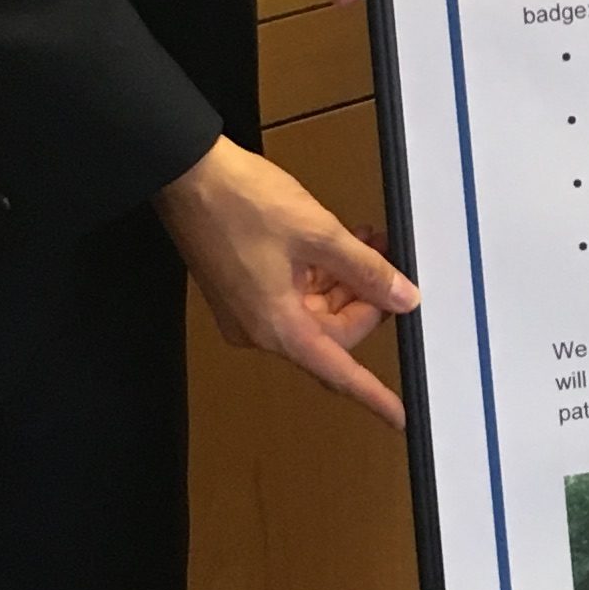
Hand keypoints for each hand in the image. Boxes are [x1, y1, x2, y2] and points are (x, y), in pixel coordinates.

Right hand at [155, 133, 416, 421]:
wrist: (187, 174)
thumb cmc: (242, 202)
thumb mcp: (319, 233)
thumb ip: (366, 270)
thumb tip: (402, 298)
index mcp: (277, 326)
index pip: (338, 371)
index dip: (373, 394)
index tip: (399, 415)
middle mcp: (259, 329)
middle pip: (330, 335)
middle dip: (364, 301)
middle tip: (388, 263)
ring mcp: (248, 310)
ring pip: (314, 312)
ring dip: (344, 282)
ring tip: (367, 243)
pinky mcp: (242, 288)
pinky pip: (293, 296)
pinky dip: (319, 275)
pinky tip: (338, 245)